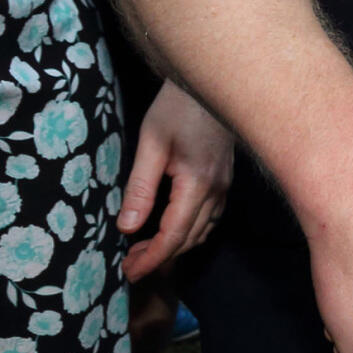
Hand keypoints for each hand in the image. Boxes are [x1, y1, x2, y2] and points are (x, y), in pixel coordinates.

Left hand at [119, 81, 233, 278]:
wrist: (215, 80)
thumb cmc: (178, 106)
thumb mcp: (151, 144)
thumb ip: (140, 188)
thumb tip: (126, 228)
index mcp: (197, 183)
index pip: (174, 235)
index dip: (151, 259)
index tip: (129, 273)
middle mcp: (217, 189)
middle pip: (190, 238)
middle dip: (160, 257)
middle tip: (130, 264)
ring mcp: (225, 184)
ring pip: (203, 230)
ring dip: (176, 246)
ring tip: (144, 250)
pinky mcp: (225, 177)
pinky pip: (211, 216)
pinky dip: (190, 231)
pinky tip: (171, 227)